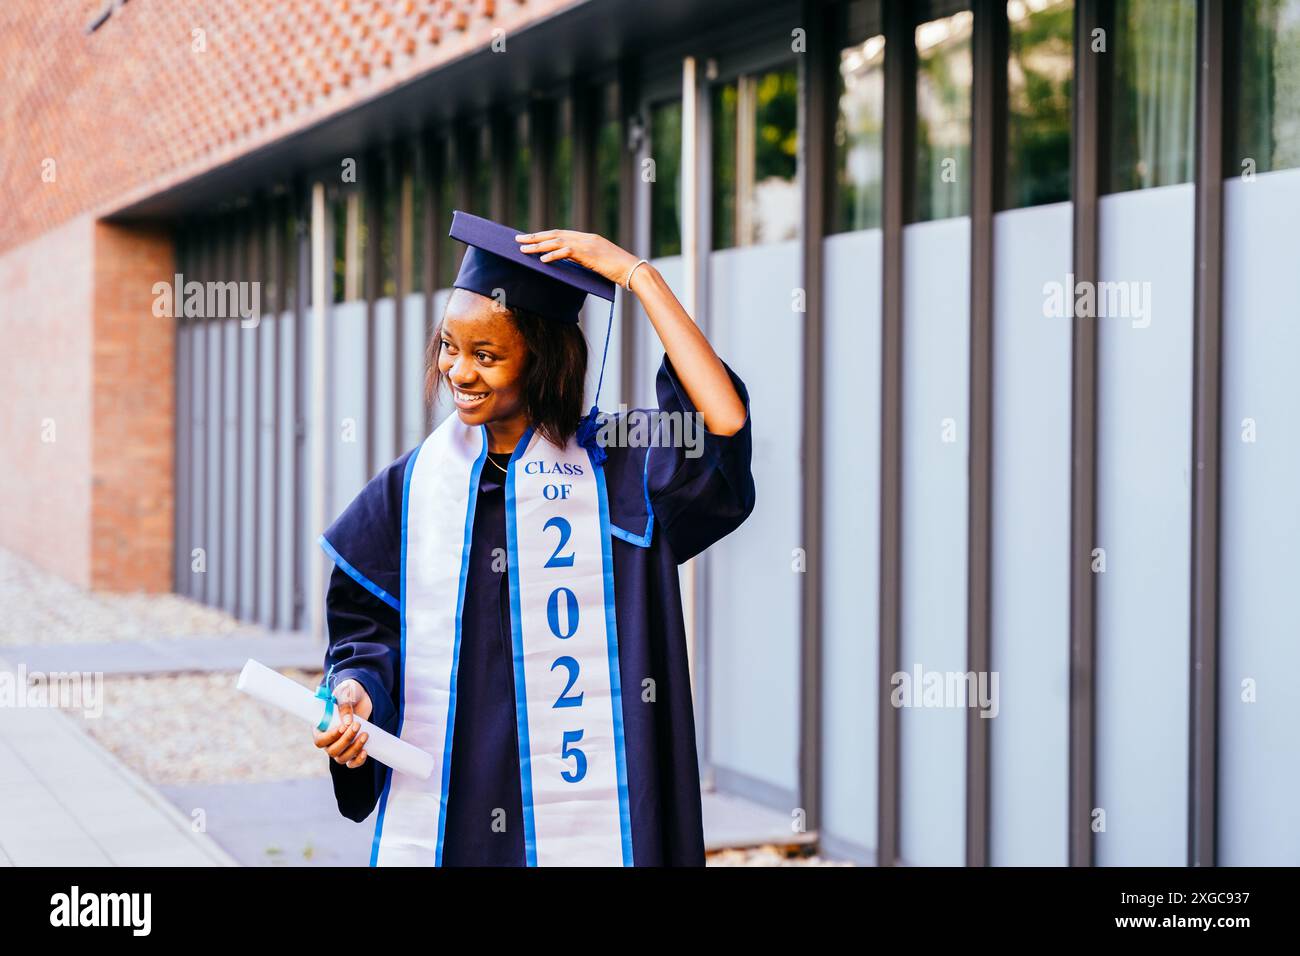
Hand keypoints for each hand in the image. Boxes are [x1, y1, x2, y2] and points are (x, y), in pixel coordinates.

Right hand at [312, 678, 372, 768]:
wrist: (362, 695)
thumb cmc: (349, 691)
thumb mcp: (346, 692)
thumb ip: (344, 704)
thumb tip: (347, 722)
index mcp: (321, 727)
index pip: (319, 741)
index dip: (330, 737)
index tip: (343, 727)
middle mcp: (329, 739)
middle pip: (332, 751)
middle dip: (346, 740)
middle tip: (357, 725)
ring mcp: (341, 746)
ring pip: (342, 758)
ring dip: (354, 749)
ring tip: (365, 734)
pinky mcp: (353, 748)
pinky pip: (352, 762)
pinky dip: (358, 760)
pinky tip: (365, 751)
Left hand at [515, 229, 639, 288]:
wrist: (633, 270)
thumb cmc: (618, 271)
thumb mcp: (597, 264)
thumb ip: (584, 261)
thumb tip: (571, 265)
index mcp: (587, 239)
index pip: (560, 234)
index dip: (544, 236)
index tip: (530, 238)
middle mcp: (585, 238)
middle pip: (554, 234)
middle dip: (535, 237)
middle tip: (517, 240)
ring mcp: (587, 244)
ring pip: (556, 241)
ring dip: (538, 245)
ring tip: (523, 249)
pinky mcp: (588, 254)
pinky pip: (566, 252)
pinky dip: (553, 255)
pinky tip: (541, 260)